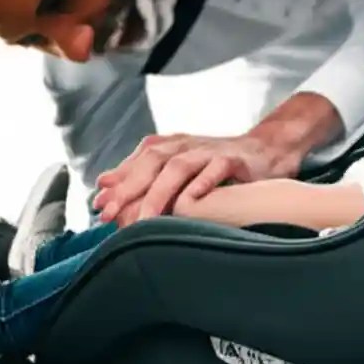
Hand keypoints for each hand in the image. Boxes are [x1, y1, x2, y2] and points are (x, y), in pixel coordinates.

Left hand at [91, 134, 295, 226]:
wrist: (264, 152)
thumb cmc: (214, 167)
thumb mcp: (176, 171)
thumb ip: (141, 178)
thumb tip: (103, 187)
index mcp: (168, 147)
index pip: (136, 163)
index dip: (117, 183)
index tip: (99, 208)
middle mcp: (185, 145)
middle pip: (152, 162)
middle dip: (129, 188)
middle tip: (112, 215)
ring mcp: (209, 151)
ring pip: (179, 167)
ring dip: (160, 193)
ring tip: (145, 218)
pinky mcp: (234, 159)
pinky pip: (217, 167)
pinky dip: (204, 181)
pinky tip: (191, 199)